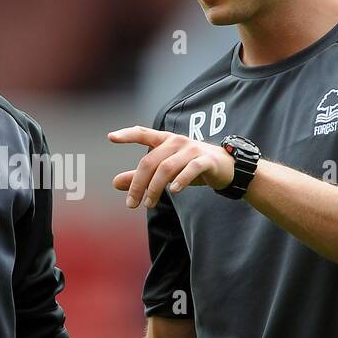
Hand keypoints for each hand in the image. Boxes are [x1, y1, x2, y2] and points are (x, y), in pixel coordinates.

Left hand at [108, 126, 234, 208]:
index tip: (110, 137)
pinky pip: (191, 169)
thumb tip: (115, 183)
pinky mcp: (205, 160)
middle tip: (131, 203)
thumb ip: (140, 176)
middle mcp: (176, 141)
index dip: (127, 134)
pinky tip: (173, 191)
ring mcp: (192, 150)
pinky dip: (181, 180)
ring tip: (148, 204)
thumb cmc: (191, 167)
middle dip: (138, 184)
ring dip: (154, 188)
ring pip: (167, 168)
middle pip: (150, 161)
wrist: (226, 168)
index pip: (143, 133)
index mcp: (165, 140)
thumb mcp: (165, 171)